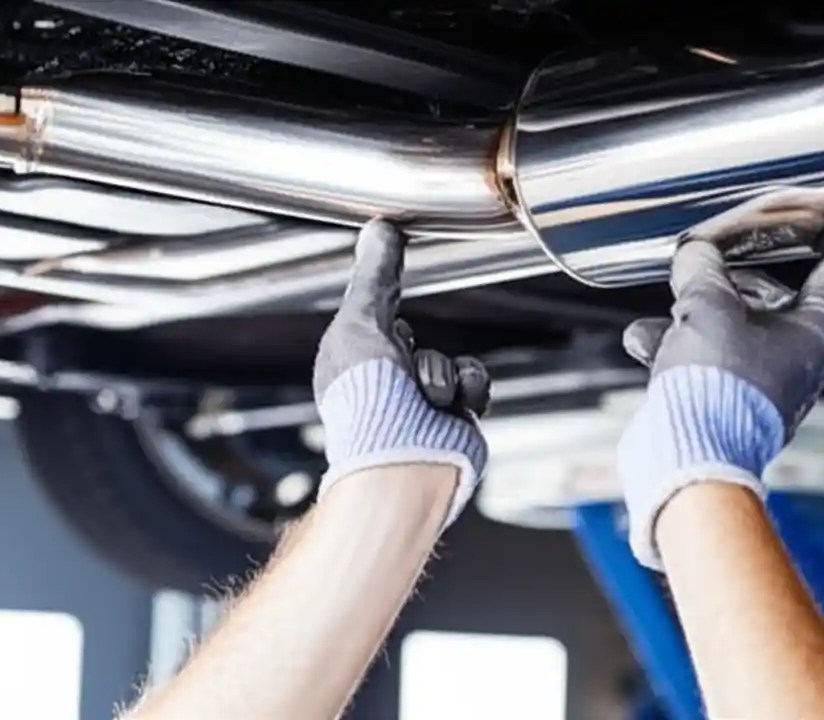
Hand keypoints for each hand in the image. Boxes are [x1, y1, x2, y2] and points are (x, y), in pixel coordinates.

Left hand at [313, 219, 489, 525]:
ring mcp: (418, 407)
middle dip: (416, 353)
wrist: (407, 465)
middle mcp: (381, 389)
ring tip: (427, 400)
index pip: (371, 322)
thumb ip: (376, 276)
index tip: (396, 283)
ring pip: (447, 362)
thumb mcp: (362, 323)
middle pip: (412, 341)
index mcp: (349, 368)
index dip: (384, 306)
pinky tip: (458, 406)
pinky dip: (469, 389)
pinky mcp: (454, 420)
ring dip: (442, 374)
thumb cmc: (370, 401)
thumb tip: (381, 228)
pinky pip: (473, 383)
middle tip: (401, 360)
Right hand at [617, 241, 823, 567]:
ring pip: (731, 324)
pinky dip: (674, 344)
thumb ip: (702, 270)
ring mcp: (758, 380)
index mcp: (815, 333)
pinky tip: (644, 338)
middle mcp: (794, 357)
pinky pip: (701, 357)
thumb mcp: (708, 307)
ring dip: (696, 308)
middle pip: (775, 295)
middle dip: (739, 272)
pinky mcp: (722, 398)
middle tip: (722, 244)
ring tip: (674, 295)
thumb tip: (696, 252)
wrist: (687, 455)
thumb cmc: (717, 386)